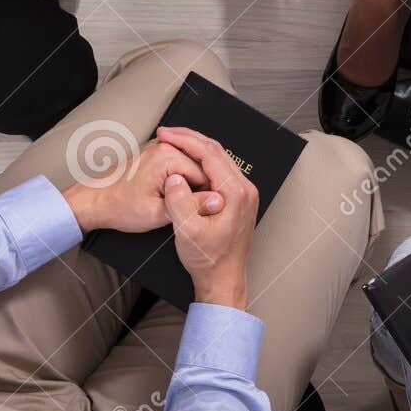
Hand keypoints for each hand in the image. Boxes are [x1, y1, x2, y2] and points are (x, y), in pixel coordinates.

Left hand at [62, 139, 222, 233]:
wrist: (94, 200)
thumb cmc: (119, 207)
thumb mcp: (159, 214)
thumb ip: (191, 206)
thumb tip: (218, 202)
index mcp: (168, 156)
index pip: (206, 174)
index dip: (207, 195)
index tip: (200, 210)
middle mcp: (165, 145)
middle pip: (200, 167)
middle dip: (199, 187)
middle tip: (191, 208)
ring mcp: (159, 146)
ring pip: (191, 165)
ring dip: (191, 183)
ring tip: (181, 201)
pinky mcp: (155, 152)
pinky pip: (179, 163)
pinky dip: (181, 178)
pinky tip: (175, 193)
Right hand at [156, 124, 257, 309]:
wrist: (223, 279)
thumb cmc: (209, 260)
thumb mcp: (187, 232)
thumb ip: (180, 202)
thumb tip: (174, 177)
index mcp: (236, 193)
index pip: (210, 154)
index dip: (185, 140)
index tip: (166, 134)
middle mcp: (244, 190)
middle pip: (217, 151)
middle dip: (190, 138)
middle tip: (167, 132)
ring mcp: (244, 194)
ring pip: (219, 158)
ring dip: (196, 147)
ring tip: (174, 140)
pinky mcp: (238, 199)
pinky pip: (220, 170)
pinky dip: (202, 160)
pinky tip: (188, 160)